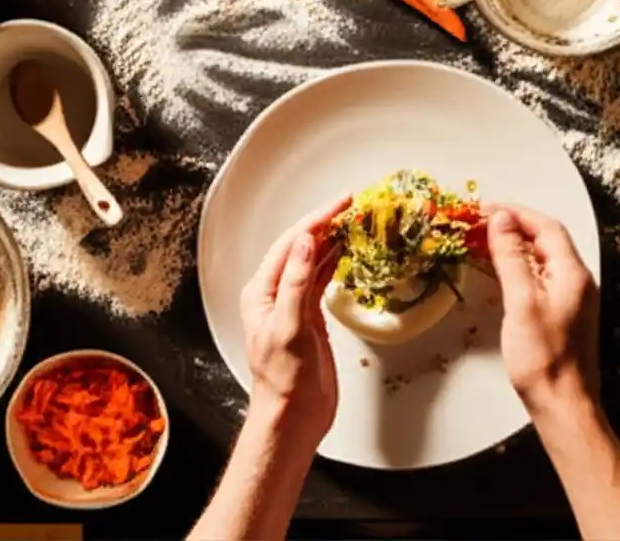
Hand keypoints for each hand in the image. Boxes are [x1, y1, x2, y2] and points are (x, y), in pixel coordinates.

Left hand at [239, 196, 349, 442]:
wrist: (292, 417)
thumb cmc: (284, 380)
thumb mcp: (289, 327)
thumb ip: (296, 282)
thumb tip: (304, 242)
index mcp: (262, 292)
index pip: (291, 244)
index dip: (317, 220)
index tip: (341, 203)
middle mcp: (275, 294)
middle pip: (302, 247)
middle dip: (327, 224)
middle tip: (355, 206)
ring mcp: (294, 305)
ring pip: (314, 261)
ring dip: (334, 241)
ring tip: (357, 221)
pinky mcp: (310, 318)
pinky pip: (322, 280)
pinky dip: (337, 264)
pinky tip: (349, 252)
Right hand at [485, 204, 599, 413]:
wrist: (564, 405)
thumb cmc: (543, 359)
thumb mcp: (521, 302)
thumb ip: (512, 258)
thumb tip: (502, 221)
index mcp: (572, 273)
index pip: (546, 227)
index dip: (516, 213)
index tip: (486, 210)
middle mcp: (578, 281)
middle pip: (547, 240)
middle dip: (515, 227)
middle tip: (482, 225)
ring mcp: (573, 299)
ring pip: (544, 260)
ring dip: (516, 247)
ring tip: (486, 244)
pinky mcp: (565, 315)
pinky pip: (542, 278)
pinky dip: (521, 268)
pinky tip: (503, 275)